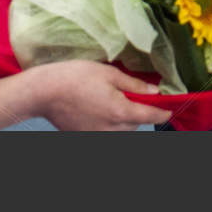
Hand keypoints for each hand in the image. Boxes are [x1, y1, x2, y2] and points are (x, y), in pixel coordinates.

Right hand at [27, 60, 171, 129]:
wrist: (44, 92)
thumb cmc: (75, 77)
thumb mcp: (109, 73)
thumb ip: (134, 84)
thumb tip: (153, 90)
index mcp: (120, 111)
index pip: (150, 116)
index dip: (162, 112)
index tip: (167, 109)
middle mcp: (111, 129)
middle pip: (136, 124)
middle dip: (138, 111)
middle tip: (131, 94)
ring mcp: (97, 136)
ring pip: (122, 130)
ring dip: (124, 119)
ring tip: (111, 100)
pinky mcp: (85, 138)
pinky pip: (106, 133)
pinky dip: (109, 124)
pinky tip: (98, 108)